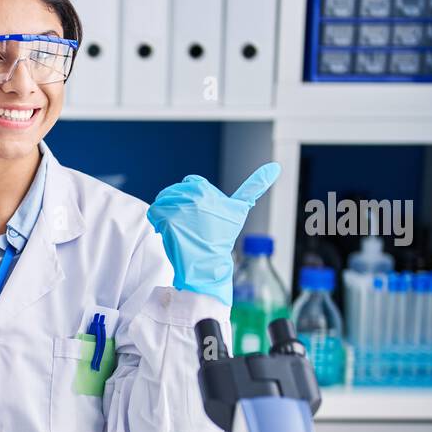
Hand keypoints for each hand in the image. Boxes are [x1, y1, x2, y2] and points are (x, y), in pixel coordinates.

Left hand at [146, 162, 280, 306]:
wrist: (207, 265)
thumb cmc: (221, 239)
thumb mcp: (238, 210)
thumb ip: (254, 188)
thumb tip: (275, 166)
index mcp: (209, 191)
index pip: (191, 182)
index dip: (190, 196)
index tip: (195, 212)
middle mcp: (196, 196)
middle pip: (173, 191)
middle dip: (175, 204)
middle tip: (183, 223)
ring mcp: (182, 208)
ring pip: (162, 201)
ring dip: (165, 213)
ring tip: (175, 228)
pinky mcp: (170, 221)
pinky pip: (155, 212)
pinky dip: (157, 221)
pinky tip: (166, 231)